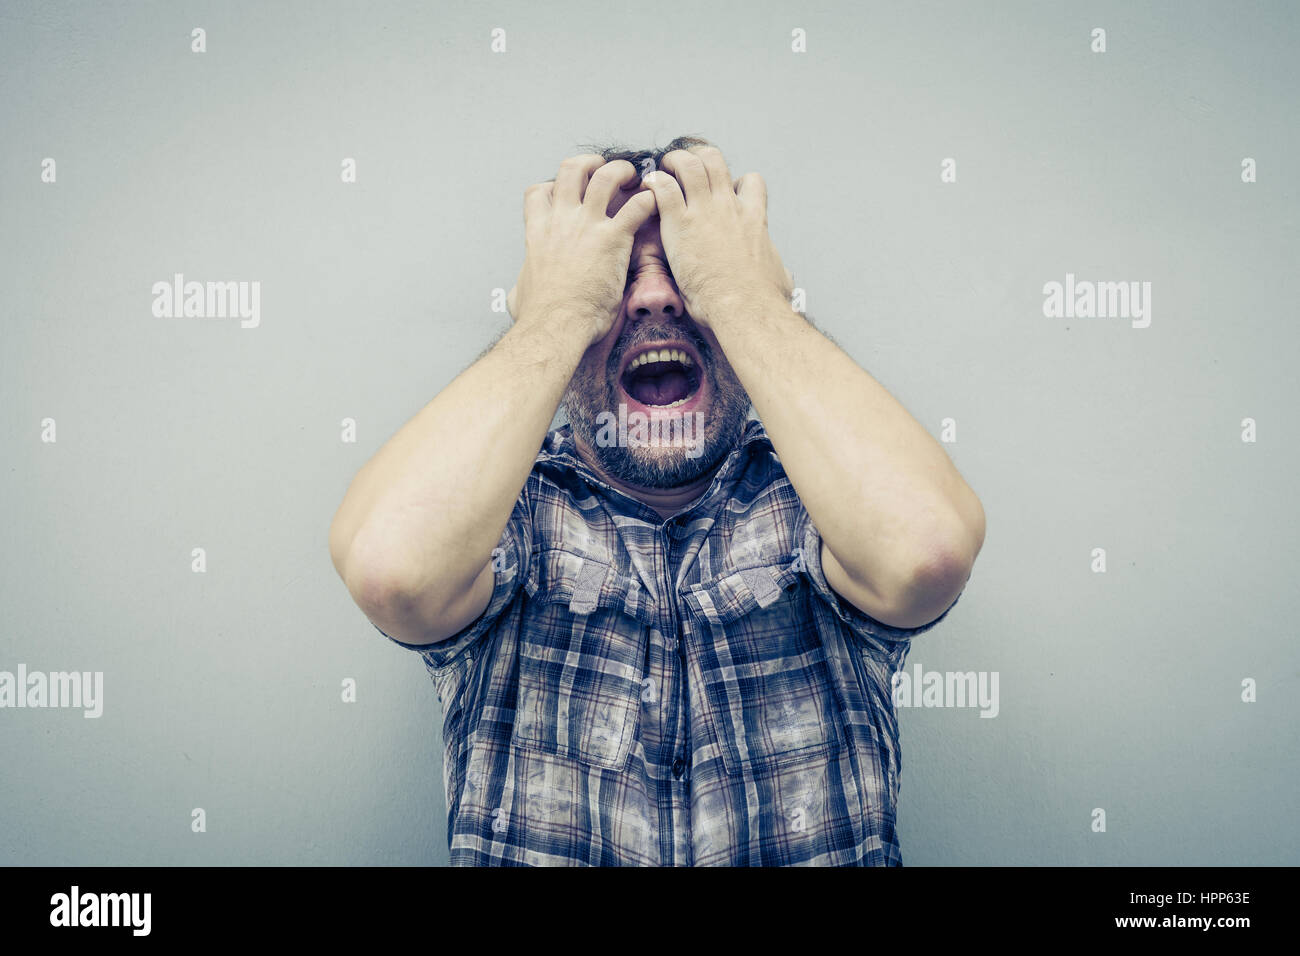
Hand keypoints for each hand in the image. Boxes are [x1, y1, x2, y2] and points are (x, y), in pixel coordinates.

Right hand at [506, 154, 656, 344]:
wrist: (557, 323)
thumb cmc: (540, 315)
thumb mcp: (519, 293)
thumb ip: (522, 284)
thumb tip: (518, 294)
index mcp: (538, 231)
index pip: (539, 192)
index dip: (552, 186)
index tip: (564, 193)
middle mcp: (561, 220)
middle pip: (571, 170)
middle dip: (589, 164)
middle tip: (602, 170)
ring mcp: (587, 225)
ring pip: (605, 176)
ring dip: (622, 171)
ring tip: (632, 176)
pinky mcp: (613, 238)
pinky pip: (636, 206)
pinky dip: (648, 200)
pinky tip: (653, 203)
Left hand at [640, 146, 793, 326]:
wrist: (743, 306)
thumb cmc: (760, 298)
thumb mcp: (780, 277)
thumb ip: (779, 270)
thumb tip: (785, 277)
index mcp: (753, 218)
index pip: (750, 182)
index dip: (736, 181)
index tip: (726, 190)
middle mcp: (729, 207)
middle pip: (714, 160)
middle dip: (698, 156)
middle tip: (686, 167)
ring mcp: (704, 211)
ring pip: (689, 163)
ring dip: (674, 161)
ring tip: (665, 168)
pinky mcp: (680, 223)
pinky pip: (664, 187)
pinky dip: (654, 182)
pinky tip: (649, 188)